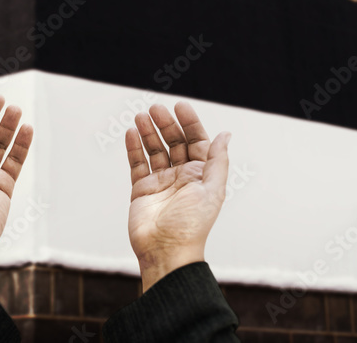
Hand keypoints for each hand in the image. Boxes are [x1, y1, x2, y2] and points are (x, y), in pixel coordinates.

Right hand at [124, 101, 230, 291]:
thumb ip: (218, 160)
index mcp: (201, 175)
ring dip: (148, 132)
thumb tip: (225, 134)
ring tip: (141, 116)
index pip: (196, 141)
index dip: (189, 123)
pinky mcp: (142, 189)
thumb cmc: (192, 224)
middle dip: (166, 124)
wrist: (166, 251)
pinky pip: (137, 164)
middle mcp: (182, 176)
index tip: (179, 106)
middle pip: (174, 142)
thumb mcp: (212, 189)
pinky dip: (134, 148)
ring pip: (154, 150)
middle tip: (155, 108)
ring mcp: (161, 182)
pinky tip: (131, 133)